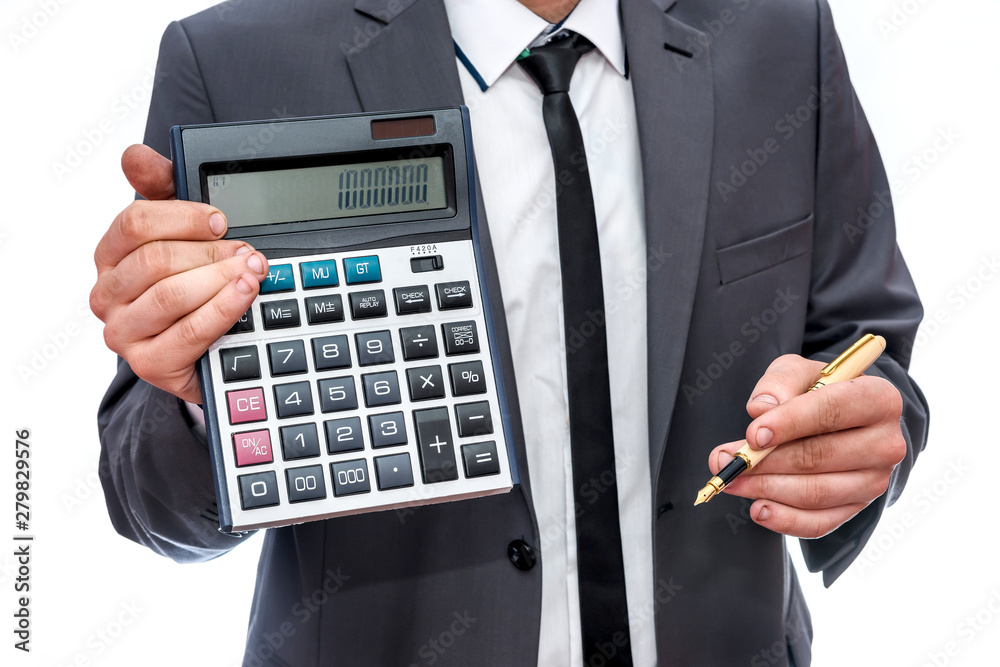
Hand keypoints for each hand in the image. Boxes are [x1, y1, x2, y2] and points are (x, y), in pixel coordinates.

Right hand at [90, 144, 268, 403]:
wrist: (212, 348)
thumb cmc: (196, 286)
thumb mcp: (186, 236)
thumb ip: (164, 191)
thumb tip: (134, 155)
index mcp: (111, 256)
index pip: (134, 223)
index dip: (185, 217)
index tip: (223, 220)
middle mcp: (108, 295)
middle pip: (155, 260)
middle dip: (211, 252)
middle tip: (249, 252)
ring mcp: (125, 333)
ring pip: (170, 295)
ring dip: (220, 278)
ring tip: (254, 271)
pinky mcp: (149, 364)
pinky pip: (189, 331)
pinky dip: (223, 309)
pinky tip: (245, 294)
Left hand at [708, 354, 905, 538]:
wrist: (844, 420)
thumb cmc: (819, 391)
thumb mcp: (800, 372)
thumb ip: (780, 382)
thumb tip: (760, 409)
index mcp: (879, 399)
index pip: (832, 411)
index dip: (789, 423)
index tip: (753, 434)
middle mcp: (886, 443)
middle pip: (819, 457)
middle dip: (765, 461)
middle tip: (726, 460)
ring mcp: (875, 480)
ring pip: (815, 492)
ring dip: (766, 489)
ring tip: (732, 480)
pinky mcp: (859, 507)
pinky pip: (820, 522)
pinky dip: (785, 519)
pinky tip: (758, 509)